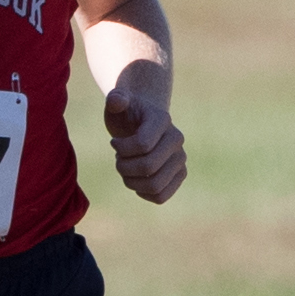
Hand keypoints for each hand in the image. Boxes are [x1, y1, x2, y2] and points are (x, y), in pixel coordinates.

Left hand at [104, 89, 185, 203]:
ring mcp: (181, 159)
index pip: (142, 145)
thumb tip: (117, 101)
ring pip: (155, 186)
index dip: (121, 148)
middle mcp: (177, 139)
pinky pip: (161, 196)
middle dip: (124, 167)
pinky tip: (136, 179)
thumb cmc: (126, 113)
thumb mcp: (118, 102)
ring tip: (126, 169)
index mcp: (162, 120)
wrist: (139, 123)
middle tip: (118, 159)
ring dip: (132, 182)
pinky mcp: (180, 175)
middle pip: (148, 167)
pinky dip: (143, 193)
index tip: (113, 142)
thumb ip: (116, 98)